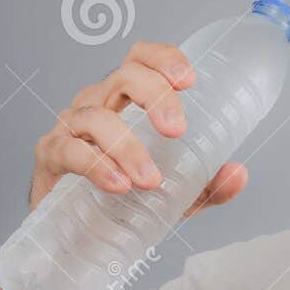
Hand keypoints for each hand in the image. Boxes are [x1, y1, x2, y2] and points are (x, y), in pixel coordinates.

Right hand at [28, 41, 248, 217]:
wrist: (76, 230)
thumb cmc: (124, 194)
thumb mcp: (175, 192)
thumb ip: (207, 184)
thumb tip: (238, 175)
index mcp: (127, 100)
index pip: (141, 59)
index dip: (164, 59)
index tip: (189, 81)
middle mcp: (98, 103)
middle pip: (124, 77)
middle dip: (154, 97)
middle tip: (177, 132)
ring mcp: (71, 127)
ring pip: (97, 117)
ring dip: (127, 147)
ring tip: (150, 180)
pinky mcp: (51, 156)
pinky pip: (69, 150)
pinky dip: (96, 165)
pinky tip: (119, 184)